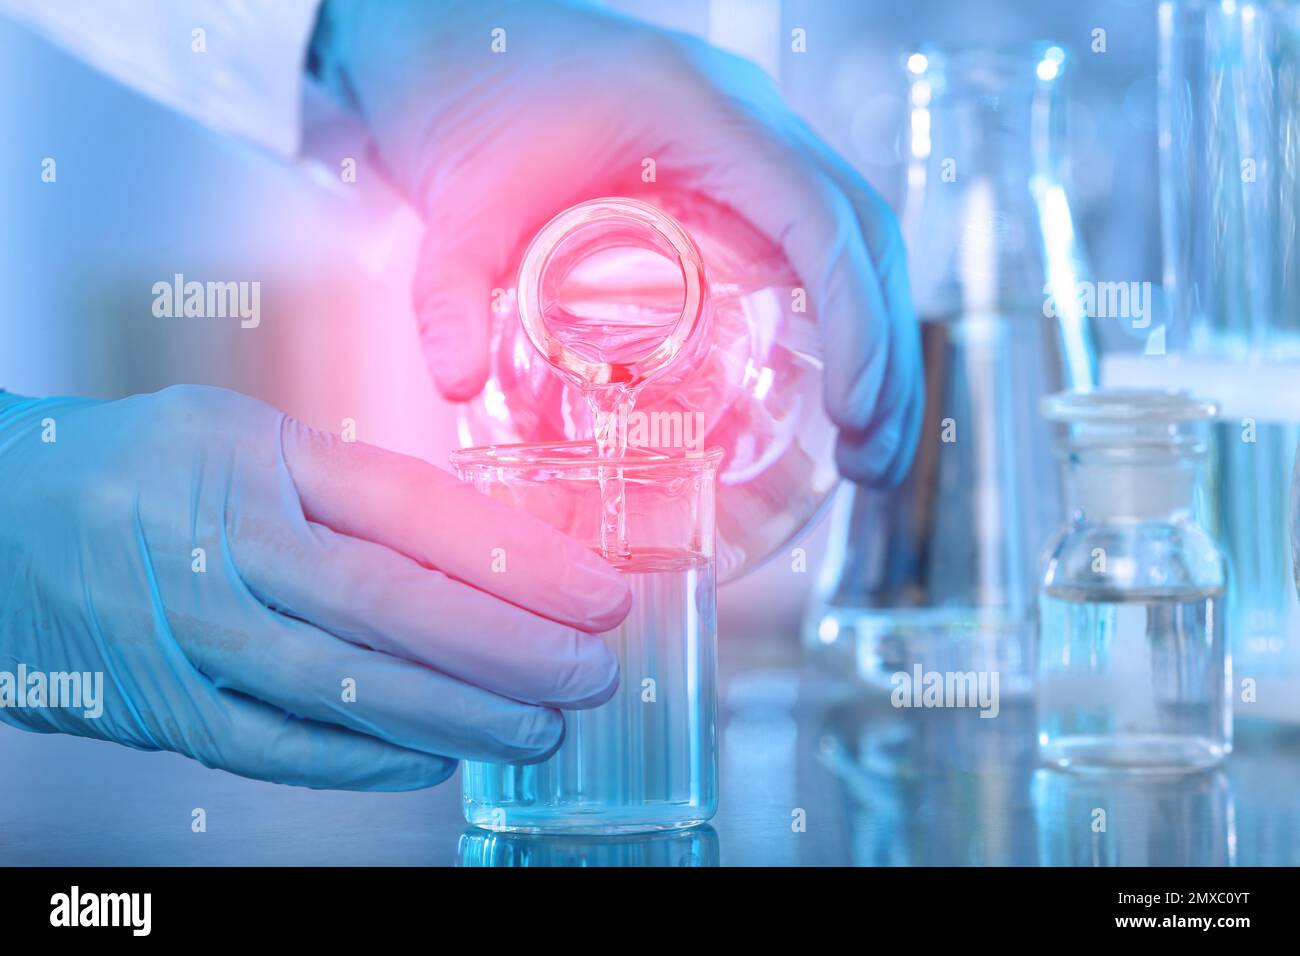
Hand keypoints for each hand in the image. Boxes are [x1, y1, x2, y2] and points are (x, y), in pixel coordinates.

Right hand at [0, 386, 629, 789]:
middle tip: (589, 672)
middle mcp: (220, 543)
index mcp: (254, 457)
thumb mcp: (246, 440)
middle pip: (391, 605)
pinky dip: (365, 760)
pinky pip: (278, 746)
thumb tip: (483, 556)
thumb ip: (351, 491)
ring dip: (458, 716)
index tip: (597, 591)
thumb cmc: (139, 472)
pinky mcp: (161, 705)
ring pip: (345, 687)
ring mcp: (186, 633)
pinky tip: (436, 760)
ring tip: (538, 728)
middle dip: (509, 648)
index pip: (414, 511)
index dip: (519, 560)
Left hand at [311, 0, 922, 485]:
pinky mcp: (734, 162)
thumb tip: (456, 385)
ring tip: (868, 446)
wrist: (450, 31)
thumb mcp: (455, 201)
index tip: (853, 414)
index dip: (856, 322)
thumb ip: (447, 291)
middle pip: (866, 233)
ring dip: (881, 338)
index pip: (818, 219)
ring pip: (857, 233)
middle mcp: (748, 117)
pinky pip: (818, 232)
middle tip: (873, 461)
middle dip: (889, 352)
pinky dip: (843, 310)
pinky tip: (831, 384)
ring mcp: (749, 135)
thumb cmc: (462, 91)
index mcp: (701, 113)